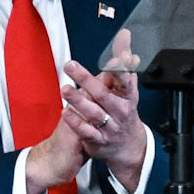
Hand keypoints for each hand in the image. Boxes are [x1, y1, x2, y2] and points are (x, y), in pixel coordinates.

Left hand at [57, 28, 149, 186]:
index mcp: (128, 97)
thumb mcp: (127, 91)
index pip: (125, 79)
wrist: (128, 146)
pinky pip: (86, 131)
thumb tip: (125, 47)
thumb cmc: (124, 112)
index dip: (121, 67)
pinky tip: (65, 112)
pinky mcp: (99, 140)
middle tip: (70, 65)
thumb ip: (123, 69)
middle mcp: (120, 111)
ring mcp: (110, 126)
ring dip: (78, 100)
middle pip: (103, 94)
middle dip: (86, 79)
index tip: (118, 56)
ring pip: (93, 112)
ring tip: (65, 89)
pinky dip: (76, 122)